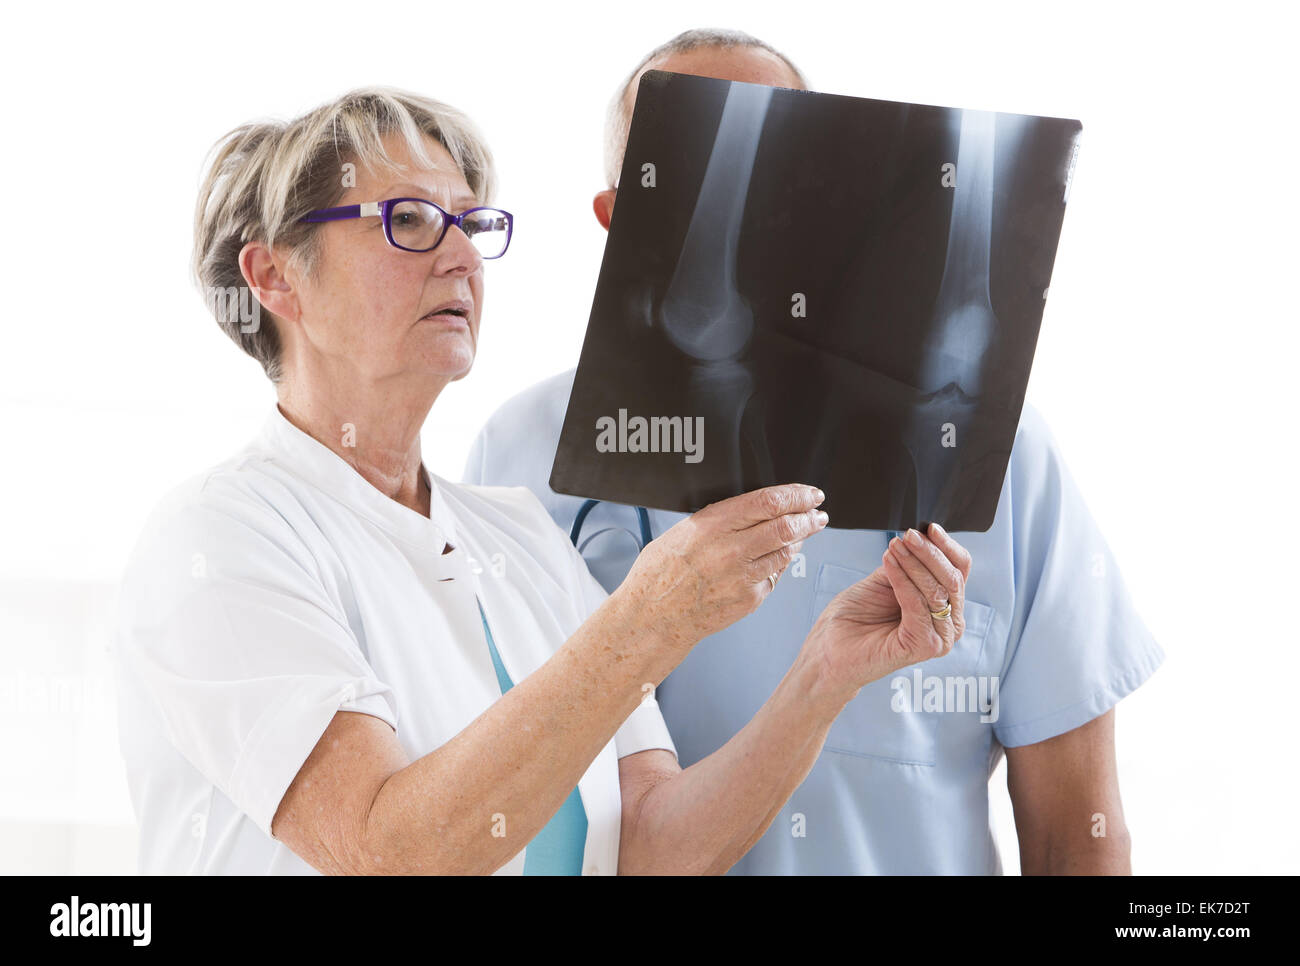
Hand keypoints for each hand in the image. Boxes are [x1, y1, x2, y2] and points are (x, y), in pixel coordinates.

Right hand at [615, 484, 827, 651]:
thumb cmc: (660, 573)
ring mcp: (743, 577)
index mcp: (713, 525)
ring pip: (787, 551)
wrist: (653, 617)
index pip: (769, 502)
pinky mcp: (750, 599)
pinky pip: (775, 576)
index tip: (809, 493)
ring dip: (801, 539)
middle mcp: (731, 550)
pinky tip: (780, 557)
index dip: (797, 495)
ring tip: (806, 530)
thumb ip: (720, 519)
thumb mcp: (684, 530)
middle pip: (787, 526)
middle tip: (818, 512)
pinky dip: (781, 563)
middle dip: (809, 516)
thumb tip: (755, 509)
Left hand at [801, 523, 972, 705]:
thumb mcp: (886, 580)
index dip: (946, 546)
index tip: (928, 527)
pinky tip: (889, 563)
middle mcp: (949, 624)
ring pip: (937, 590)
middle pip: (952, 578)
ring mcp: (938, 638)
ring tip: (894, 547)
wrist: (830, 649)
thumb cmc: (856, 618)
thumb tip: (920, 537)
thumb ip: (907, 564)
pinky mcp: (922, 646)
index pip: (960, 570)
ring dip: (914, 563)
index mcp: (946, 606)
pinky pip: (918, 605)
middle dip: (929, 552)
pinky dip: (903, 580)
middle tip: (907, 536)